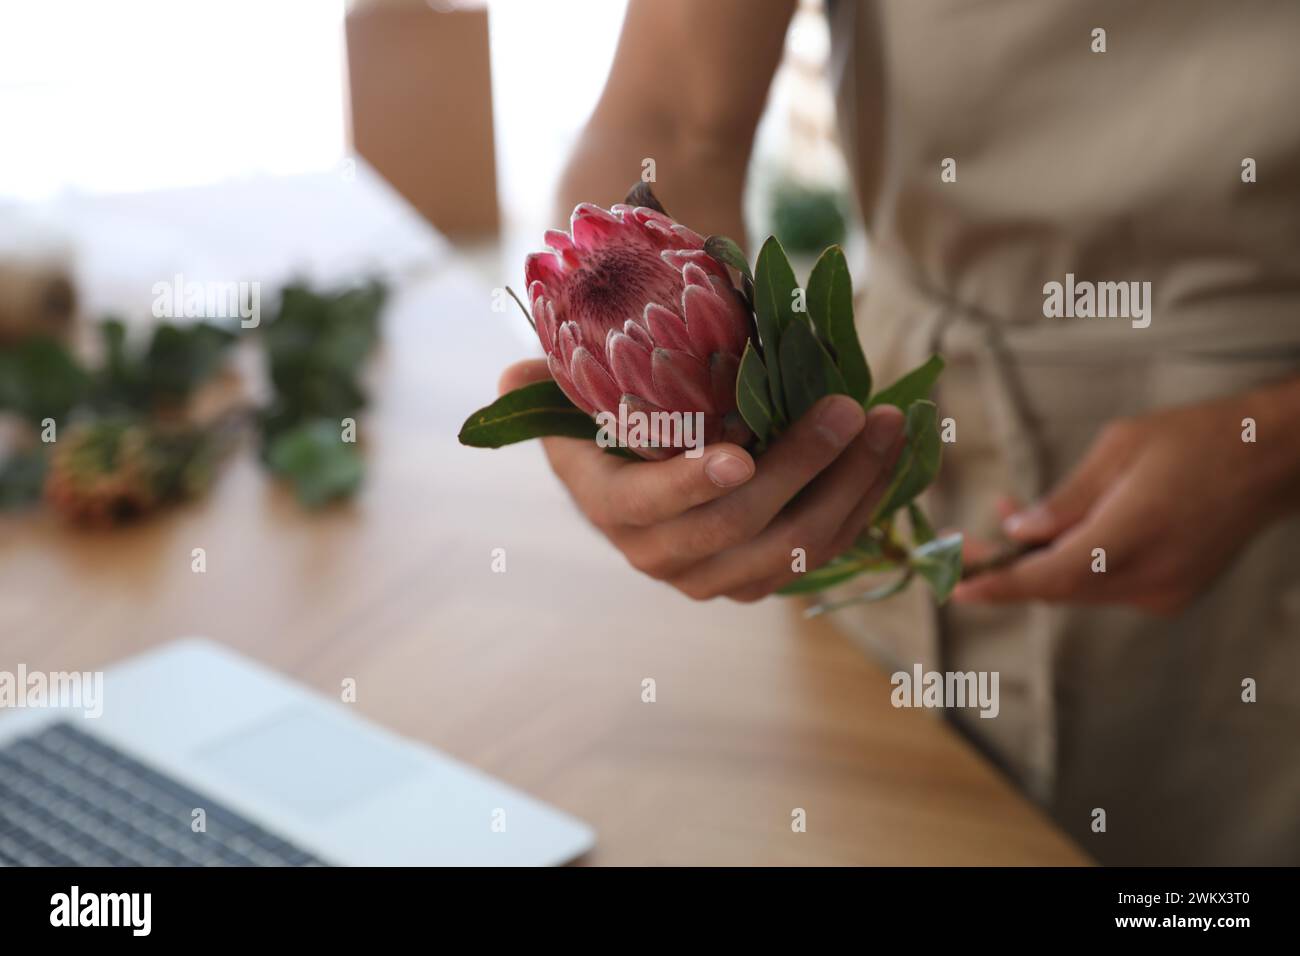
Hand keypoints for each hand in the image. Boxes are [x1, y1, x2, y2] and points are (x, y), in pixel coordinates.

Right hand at [499, 360, 906, 601]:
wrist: (646, 469)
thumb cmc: (611, 418)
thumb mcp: (572, 397)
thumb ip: (545, 384)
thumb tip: (512, 376)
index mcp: (612, 510)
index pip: (649, 507)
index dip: (689, 486)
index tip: (735, 456)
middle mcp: (662, 557)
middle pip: (739, 528)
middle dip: (800, 468)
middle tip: (847, 408)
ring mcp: (717, 576)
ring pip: (792, 548)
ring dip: (849, 488)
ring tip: (887, 423)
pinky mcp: (762, 579)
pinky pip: (820, 556)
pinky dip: (861, 509)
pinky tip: (890, 458)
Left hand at [952, 384, 1299, 614]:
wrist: (1270, 459)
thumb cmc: (1195, 439)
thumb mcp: (1118, 450)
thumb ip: (1065, 500)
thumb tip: (1019, 533)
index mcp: (1133, 535)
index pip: (1050, 575)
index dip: (999, 584)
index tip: (955, 588)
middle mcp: (1148, 576)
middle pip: (1057, 587)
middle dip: (1007, 566)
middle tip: (962, 542)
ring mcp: (1162, 591)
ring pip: (1078, 588)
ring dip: (1038, 559)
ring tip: (1009, 514)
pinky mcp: (1171, 592)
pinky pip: (1104, 586)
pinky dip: (1074, 563)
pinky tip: (1059, 530)